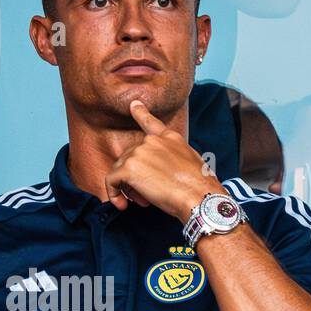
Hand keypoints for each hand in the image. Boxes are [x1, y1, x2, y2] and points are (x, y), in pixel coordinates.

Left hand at [104, 100, 224, 222]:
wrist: (199, 198)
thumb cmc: (199, 188)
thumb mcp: (191, 164)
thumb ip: (173, 159)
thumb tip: (162, 172)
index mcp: (170, 138)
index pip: (151, 123)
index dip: (141, 113)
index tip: (134, 105)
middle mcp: (152, 141)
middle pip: (131, 157)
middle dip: (134, 177)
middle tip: (145, 197)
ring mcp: (140, 152)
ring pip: (120, 170)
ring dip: (127, 188)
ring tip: (141, 202)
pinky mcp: (130, 168)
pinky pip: (111, 181)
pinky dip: (114, 194)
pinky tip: (122, 205)